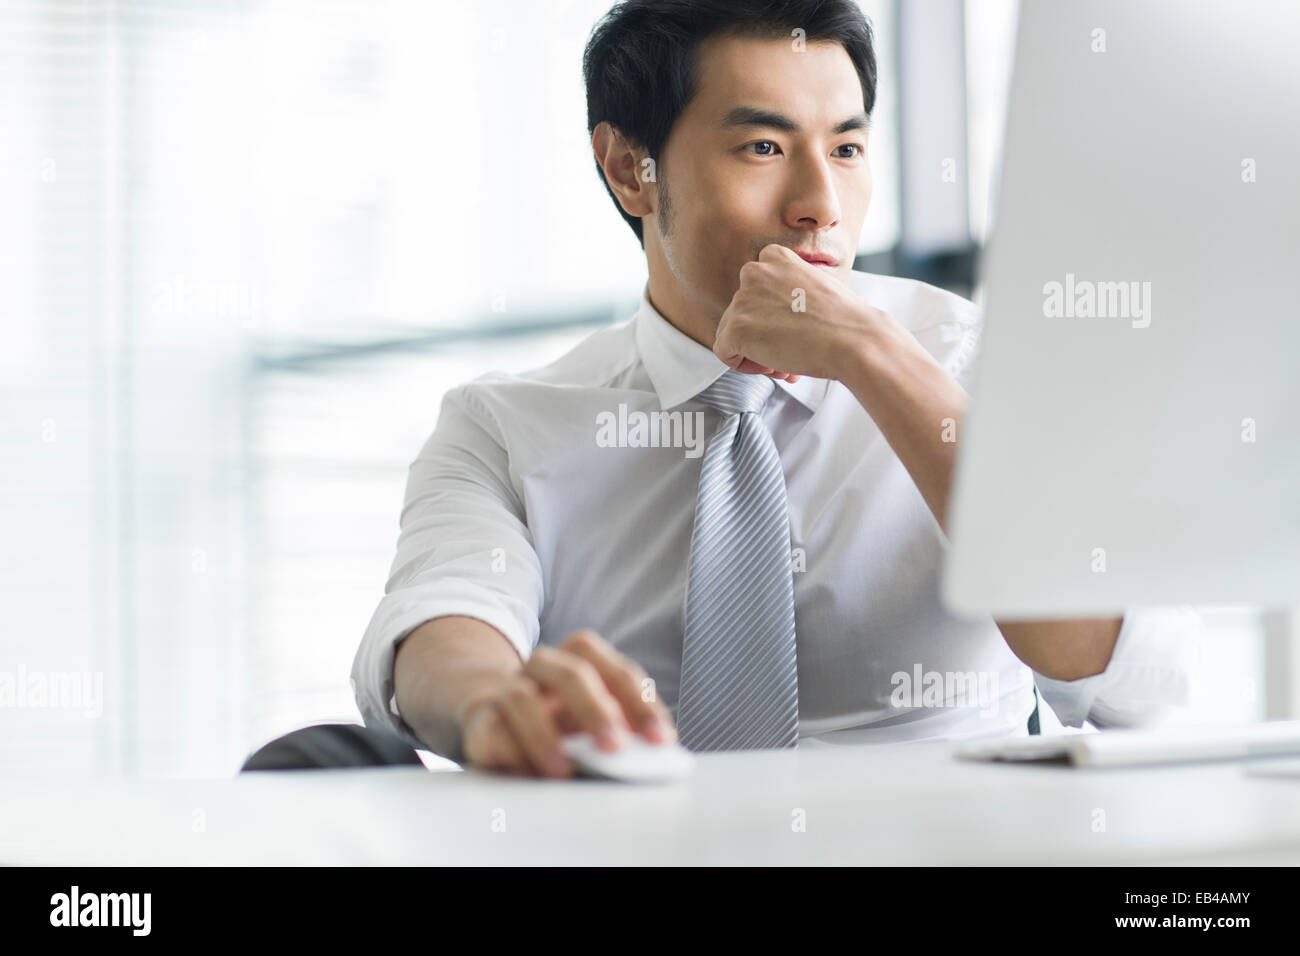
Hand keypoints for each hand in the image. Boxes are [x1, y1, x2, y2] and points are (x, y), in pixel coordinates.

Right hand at [459, 629, 676, 777]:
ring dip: (545, 736)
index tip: (660, 740)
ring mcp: (509, 689)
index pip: (615, 670)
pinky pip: (494, 730)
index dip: (640, 702)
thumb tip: (653, 759)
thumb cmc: (555, 720)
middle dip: (597, 711)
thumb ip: (618, 731)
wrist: (490, 712)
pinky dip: (513, 753)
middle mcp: (544, 668)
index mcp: (579, 662)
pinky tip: (530, 775)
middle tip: (615, 747)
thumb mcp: (588, 721)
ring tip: (564, 770)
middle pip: (572, 673)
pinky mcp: (481, 719)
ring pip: (523, 698)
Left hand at [714, 243, 882, 380]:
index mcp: (775, 256)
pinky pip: (724, 352)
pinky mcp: (735, 328)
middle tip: (789, 349)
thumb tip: (773, 316)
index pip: (755, 290)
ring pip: (731, 333)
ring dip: (755, 351)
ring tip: (786, 359)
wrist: (854, 339)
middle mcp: (754, 272)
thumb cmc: (844, 319)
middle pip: (742, 312)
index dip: (770, 315)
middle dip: (763, 335)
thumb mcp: (815, 286)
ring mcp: (742, 299)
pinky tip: (773, 364)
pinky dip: (744, 365)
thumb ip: (788, 292)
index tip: (790, 327)